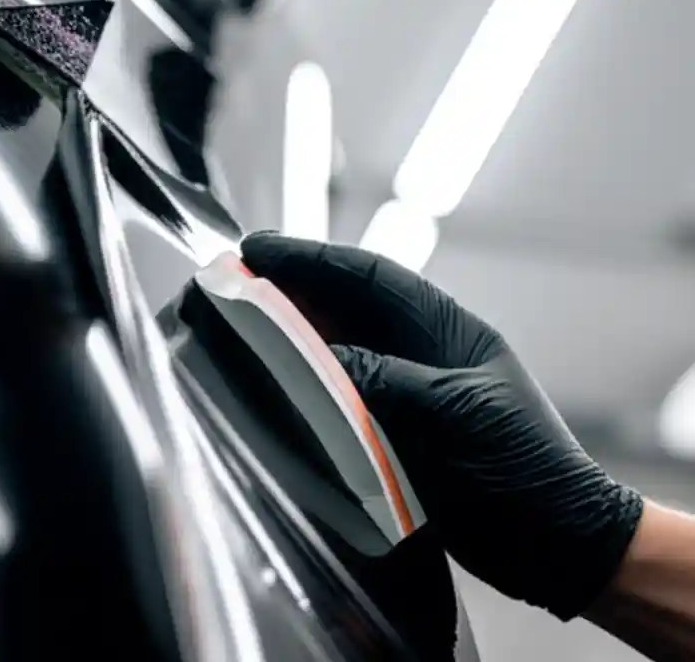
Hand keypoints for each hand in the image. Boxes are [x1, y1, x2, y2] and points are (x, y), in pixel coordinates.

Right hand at [240, 231, 643, 620]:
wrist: (558, 541)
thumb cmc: (526, 469)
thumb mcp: (459, 414)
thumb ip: (389, 380)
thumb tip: (325, 358)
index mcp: (447, 331)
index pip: (369, 277)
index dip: (311, 259)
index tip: (257, 249)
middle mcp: (422, 353)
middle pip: (345, 306)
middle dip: (290, 289)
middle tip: (232, 277)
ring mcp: (407, 393)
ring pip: (337, 349)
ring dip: (291, 335)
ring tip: (238, 322)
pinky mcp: (394, 434)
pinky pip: (338, 398)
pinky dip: (304, 387)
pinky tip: (274, 383)